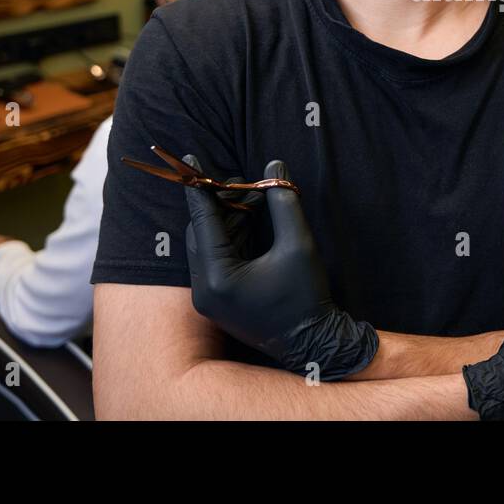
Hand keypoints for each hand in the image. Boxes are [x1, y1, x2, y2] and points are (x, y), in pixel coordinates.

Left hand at [184, 162, 377, 379]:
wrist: (314, 344)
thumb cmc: (307, 297)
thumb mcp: (299, 244)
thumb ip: (284, 202)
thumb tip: (275, 166)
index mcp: (217, 278)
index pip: (203, 221)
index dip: (199, 187)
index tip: (189, 159)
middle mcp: (204, 290)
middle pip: (202, 231)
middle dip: (223, 203)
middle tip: (249, 184)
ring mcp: (210, 298)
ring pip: (210, 244)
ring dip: (230, 219)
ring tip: (258, 198)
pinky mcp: (220, 300)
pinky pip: (218, 258)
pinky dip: (233, 237)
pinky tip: (254, 219)